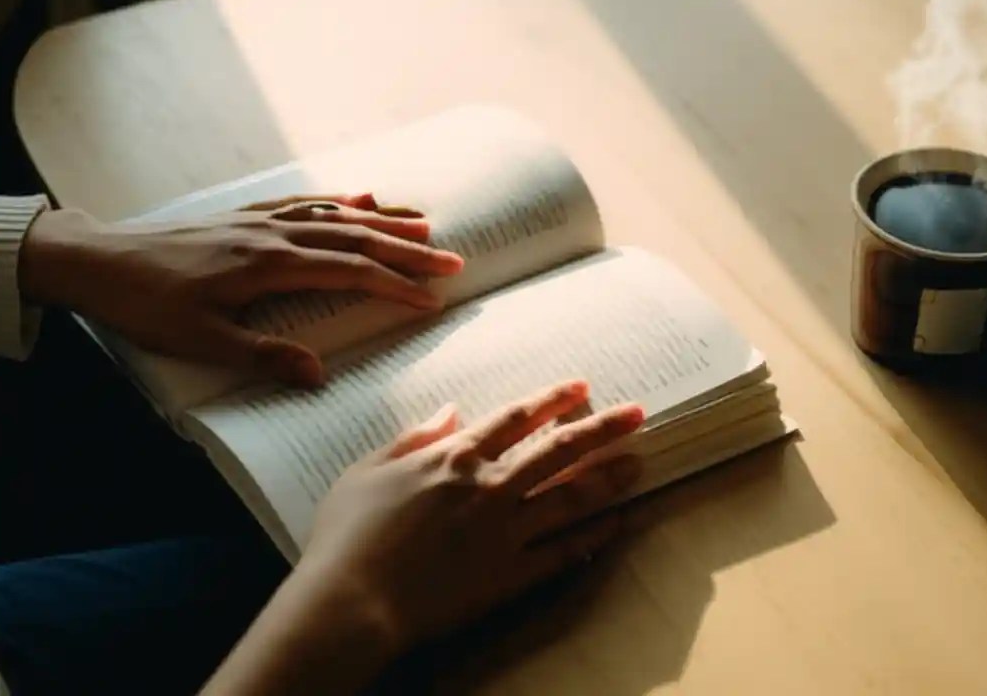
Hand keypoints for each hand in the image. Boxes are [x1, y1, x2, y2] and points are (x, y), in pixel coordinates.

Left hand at [18, 194, 462, 385]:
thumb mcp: (201, 342)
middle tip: (455, 261)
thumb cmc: (146, 306)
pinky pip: (304, 202)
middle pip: (356, 237)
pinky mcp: (243, 216)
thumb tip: (319, 375)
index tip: (433, 302)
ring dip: (384, 220)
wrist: (96, 260)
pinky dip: (338, 201)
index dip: (396, 287)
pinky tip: (358, 198)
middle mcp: (274, 235)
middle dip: (409, 250)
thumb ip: (263, 357)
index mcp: (270, 266)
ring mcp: (260, 220)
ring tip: (426, 225)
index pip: (350, 272)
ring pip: (336, 214)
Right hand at [304, 379, 643, 646]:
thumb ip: (413, 438)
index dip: (553, 399)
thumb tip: (451, 411)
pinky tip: (618, 524)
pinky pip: (563, 551)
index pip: (517, 418)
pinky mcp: (510, 574)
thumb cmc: (347, 536)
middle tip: (638, 414)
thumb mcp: (366, 471)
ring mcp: (504, 531)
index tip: (583, 386)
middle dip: (602, 427)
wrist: (353, 600)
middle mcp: (489, 486)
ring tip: (639, 464)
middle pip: (558, 449)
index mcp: (454, 458)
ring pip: (571, 496)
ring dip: (608, 478)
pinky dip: (593, 536)